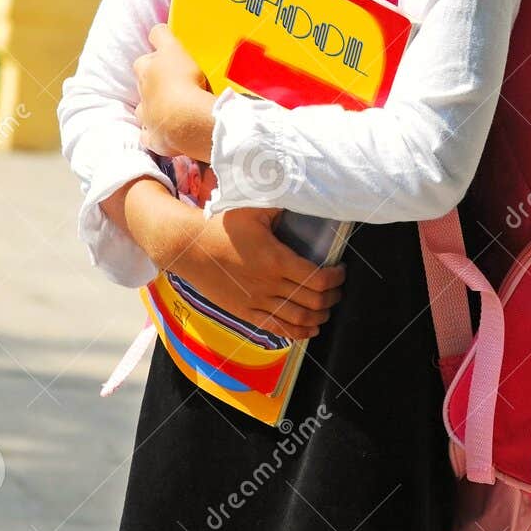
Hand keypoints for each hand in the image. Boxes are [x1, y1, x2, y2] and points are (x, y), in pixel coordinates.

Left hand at [133, 24, 214, 160]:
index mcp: (146, 67)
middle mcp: (143, 90)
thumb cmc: (184, 81)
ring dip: (154, 107)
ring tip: (172, 107)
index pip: (147, 54)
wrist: (187, 120)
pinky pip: (150, 135)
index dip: (158, 51)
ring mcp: (147, 115)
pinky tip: (168, 133)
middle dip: (154, 80)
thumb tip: (154, 29)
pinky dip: (156, 133)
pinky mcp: (154, 137)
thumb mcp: (175, 50)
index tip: (166, 51)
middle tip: (175, 80)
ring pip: (144, 108)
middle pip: (144, 81)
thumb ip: (163, 37)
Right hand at [173, 204, 346, 341]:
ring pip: (298, 319)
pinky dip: (297, 332)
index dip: (336, 278)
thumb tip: (304, 198)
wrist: (189, 248)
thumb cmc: (220, 226)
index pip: (318, 278)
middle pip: (313, 301)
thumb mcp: (253, 210)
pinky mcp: (244, 312)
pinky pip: (276, 329)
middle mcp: (269, 285)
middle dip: (332, 298)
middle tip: (338, 290)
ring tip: (326, 310)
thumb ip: (281, 208)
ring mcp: (256, 302)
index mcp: (276, 260)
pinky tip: (309, 329)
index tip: (341, 271)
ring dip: (318, 317)